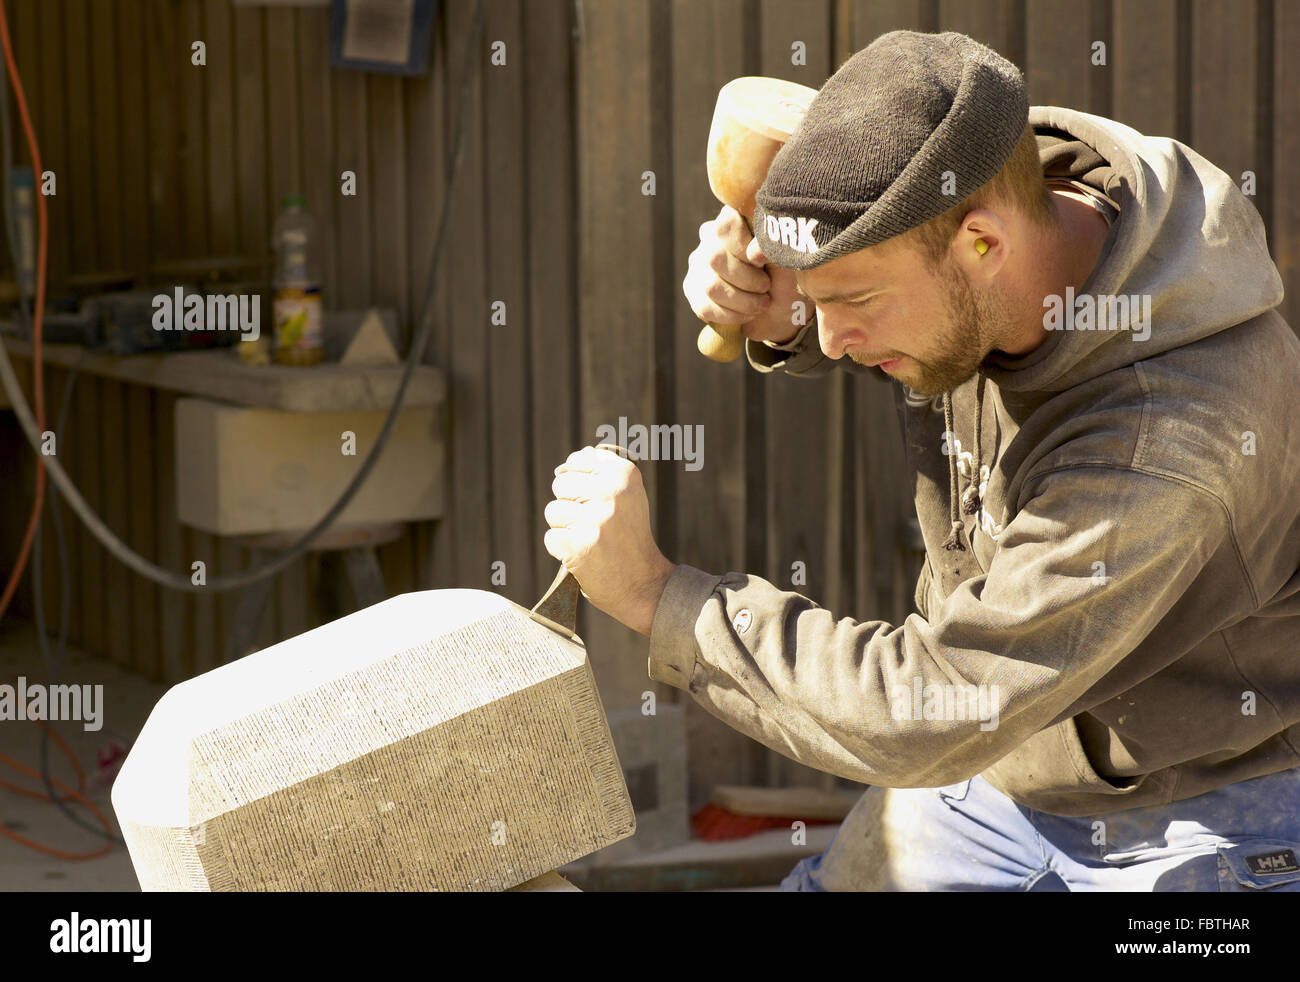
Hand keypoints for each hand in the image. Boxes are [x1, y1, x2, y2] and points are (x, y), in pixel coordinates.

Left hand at [543, 446, 675, 636]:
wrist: (644, 583)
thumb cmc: (629, 537)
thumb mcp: (628, 497)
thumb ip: (601, 473)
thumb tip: (571, 460)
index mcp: (625, 474)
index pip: (577, 460)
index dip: (580, 482)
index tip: (597, 500)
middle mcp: (612, 493)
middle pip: (560, 484)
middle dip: (570, 504)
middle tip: (595, 524)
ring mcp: (596, 521)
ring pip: (553, 512)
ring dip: (565, 528)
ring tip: (590, 540)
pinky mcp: (580, 547)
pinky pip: (551, 538)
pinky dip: (562, 550)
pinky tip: (583, 555)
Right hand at [683, 204, 806, 344]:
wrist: (781, 311)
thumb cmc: (786, 279)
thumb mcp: (787, 261)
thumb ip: (773, 249)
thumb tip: (755, 253)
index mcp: (736, 222)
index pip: (726, 224)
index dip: (743, 245)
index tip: (762, 262)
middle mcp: (711, 239)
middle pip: (715, 257)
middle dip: (747, 279)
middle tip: (766, 287)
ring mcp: (699, 266)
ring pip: (711, 286)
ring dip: (743, 301)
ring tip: (762, 304)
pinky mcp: (694, 292)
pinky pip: (705, 307)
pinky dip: (732, 315)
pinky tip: (748, 314)